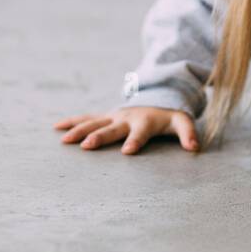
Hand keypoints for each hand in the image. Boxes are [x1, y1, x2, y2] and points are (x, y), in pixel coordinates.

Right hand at [54, 106, 198, 154]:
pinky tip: (56, 128)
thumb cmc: (168, 117)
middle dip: (99, 136)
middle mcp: (126, 118)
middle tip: (87, 146)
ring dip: (80, 130)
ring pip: (94, 123)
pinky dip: (72, 121)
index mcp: (144, 122)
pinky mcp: (105, 116)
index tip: (127, 152)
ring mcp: (113, 116)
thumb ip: (188, 134)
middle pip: (112, 129)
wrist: (155, 99)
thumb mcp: (181, 123)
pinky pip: (86, 118)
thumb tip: (194, 148)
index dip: (135, 141)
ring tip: (66, 140)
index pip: (140, 133)